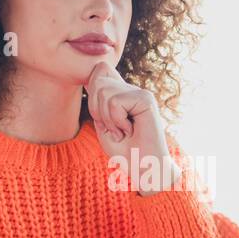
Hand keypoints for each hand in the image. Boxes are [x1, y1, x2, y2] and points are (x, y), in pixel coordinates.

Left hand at [83, 62, 179, 193]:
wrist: (143, 168)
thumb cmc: (124, 151)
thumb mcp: (102, 123)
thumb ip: (97, 98)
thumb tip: (97, 71)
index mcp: (122, 92)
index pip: (99, 69)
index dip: (92, 91)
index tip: (102, 117)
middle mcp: (132, 89)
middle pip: (97, 79)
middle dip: (96, 109)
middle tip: (113, 128)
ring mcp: (140, 92)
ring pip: (104, 91)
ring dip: (108, 118)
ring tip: (123, 131)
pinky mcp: (146, 99)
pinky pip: (115, 102)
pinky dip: (116, 121)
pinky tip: (130, 130)